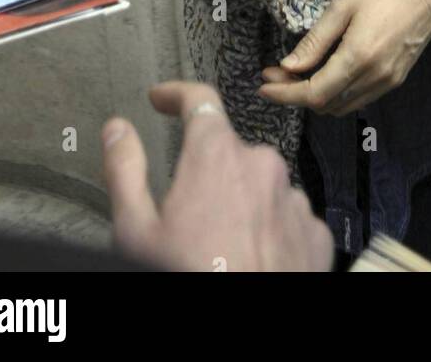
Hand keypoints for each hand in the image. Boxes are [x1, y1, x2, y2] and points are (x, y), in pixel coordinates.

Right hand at [101, 80, 333, 272]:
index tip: (161, 98)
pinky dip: (267, 230)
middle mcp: (263, 166)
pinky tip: (247, 258)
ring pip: (259, 186)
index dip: (175, 94)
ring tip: (216, 247)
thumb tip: (116, 130)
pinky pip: (285, 217)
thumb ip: (124, 170)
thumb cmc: (189, 279)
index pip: (199, 100)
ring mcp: (294, 199)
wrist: (250, 336)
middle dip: (206, 172)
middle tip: (184, 214)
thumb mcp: (137, 231)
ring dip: (239, 204)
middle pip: (228, 152)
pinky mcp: (314, 232)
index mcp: (217, 156)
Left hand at [258, 0, 430, 116]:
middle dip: (295, 94)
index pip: (314, 94)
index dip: (285, 94)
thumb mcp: (343, 6)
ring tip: (297, 73)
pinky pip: (358, 99)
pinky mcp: (395, 80)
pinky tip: (326, 73)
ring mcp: (387, 83)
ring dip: (316, 97)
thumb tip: (288, 66)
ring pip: (341, 107)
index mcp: (358, 58)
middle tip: (276, 72)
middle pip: (325, 105)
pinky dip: (336, 94)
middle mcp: (374, 78)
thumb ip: (315, 41)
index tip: (263, 84)